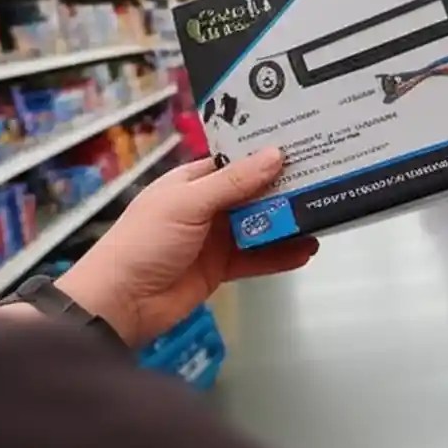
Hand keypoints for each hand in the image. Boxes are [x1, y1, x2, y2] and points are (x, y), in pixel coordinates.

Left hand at [56, 149, 318, 346]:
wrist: (120, 303)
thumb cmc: (145, 242)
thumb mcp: (189, 204)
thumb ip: (234, 183)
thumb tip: (276, 154)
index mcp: (192, 181)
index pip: (236, 161)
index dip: (266, 153)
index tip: (303, 144)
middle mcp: (206, 205)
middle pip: (253, 192)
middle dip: (285, 188)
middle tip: (326, 178)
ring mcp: (214, 238)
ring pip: (259, 225)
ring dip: (287, 222)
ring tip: (324, 214)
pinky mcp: (220, 268)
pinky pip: (257, 257)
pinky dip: (280, 255)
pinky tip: (307, 250)